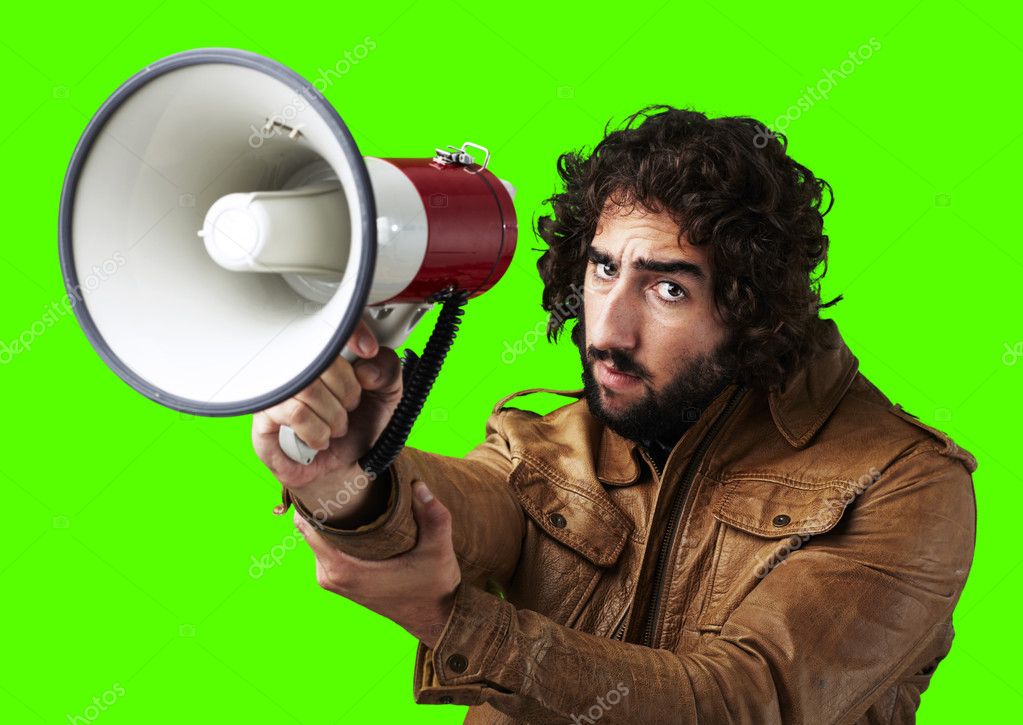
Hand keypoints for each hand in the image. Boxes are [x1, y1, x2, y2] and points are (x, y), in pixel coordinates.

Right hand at [252, 318, 403, 488]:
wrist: (342, 467)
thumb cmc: (360, 424)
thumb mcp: (387, 395)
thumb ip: (388, 370)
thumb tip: (366, 368)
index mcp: (324, 349)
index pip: (332, 322)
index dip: (352, 329)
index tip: (368, 349)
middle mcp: (294, 363)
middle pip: (321, 360)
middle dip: (348, 393)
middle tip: (349, 407)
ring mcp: (274, 388)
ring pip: (307, 389)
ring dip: (334, 417)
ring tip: (335, 425)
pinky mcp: (262, 417)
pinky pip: (293, 412)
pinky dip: (317, 432)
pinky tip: (318, 438)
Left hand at [293, 480, 460, 648]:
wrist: (433, 618)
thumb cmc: (433, 586)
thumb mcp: (438, 550)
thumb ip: (433, 517)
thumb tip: (419, 485)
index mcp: (345, 571)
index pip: (309, 528)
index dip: (315, 499)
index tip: (330, 476)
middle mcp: (331, 577)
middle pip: (310, 529)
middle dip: (323, 503)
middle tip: (344, 478)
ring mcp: (332, 580)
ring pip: (316, 538)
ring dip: (328, 517)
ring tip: (349, 492)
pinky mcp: (338, 580)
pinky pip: (324, 547)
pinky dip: (332, 530)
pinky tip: (351, 514)